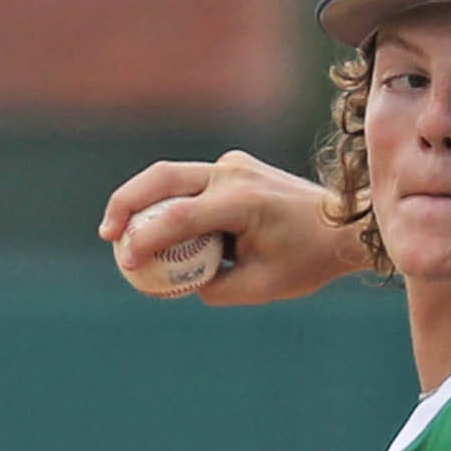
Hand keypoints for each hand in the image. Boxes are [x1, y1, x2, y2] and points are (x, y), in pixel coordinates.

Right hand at [97, 151, 365, 306]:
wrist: (343, 225)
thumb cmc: (307, 259)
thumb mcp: (262, 286)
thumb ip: (216, 286)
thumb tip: (182, 283)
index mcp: (242, 201)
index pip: (179, 216)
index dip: (146, 239)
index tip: (127, 263)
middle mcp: (232, 172)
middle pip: (162, 178)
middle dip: (126, 204)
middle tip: (106, 236)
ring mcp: (231, 164)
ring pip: (170, 176)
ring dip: (141, 202)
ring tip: (121, 234)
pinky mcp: (231, 167)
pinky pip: (189, 184)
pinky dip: (167, 204)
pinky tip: (156, 230)